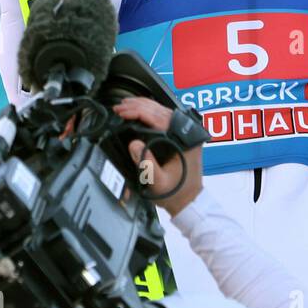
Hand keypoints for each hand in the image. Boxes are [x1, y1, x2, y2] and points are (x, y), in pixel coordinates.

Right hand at [114, 94, 202, 216]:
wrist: (188, 202)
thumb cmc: (175, 193)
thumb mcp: (158, 182)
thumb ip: (147, 164)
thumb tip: (134, 144)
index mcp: (183, 141)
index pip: (159, 118)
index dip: (138, 112)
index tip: (123, 112)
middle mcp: (185, 134)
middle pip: (160, 110)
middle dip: (137, 106)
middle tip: (119, 108)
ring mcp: (183, 133)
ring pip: (162, 110)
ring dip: (143, 106)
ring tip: (126, 105)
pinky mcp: (179, 136)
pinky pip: (164, 117)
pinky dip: (149, 111)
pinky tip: (139, 110)